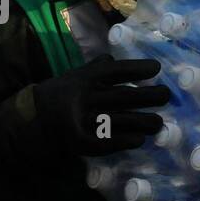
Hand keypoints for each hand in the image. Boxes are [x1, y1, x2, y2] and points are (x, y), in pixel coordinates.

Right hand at [32, 55, 170, 156]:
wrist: (34, 119)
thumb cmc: (61, 94)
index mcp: (83, 79)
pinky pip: (109, 141)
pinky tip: (140, 139)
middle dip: (148, 96)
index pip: (114, 71)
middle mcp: (84, 98)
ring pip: (121, 120)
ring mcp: (83, 121)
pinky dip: (127, 140)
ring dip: (143, 121)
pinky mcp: (82, 142)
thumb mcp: (74, 75)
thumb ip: (95, 68)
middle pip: (123, 96)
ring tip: (159, 122)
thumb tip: (116, 58)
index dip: (136, 69)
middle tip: (166, 95)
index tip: (156, 69)